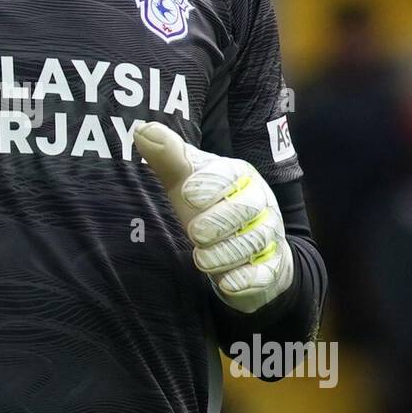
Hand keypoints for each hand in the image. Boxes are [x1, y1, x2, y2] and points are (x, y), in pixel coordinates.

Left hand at [133, 120, 293, 314]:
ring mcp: (268, 235)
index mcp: (239, 175)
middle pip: (247, 208)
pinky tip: (227, 283)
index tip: (188, 194)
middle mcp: (259, 202)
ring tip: (202, 260)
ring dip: (226, 253)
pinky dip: (246, 280)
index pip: (231, 174)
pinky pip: (265, 273)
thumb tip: (141, 129)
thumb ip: (166, 157)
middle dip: (219, 221)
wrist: (243, 248)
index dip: (211, 183)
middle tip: (195, 233)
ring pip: (254, 242)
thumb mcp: (185, 182)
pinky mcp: (271, 267)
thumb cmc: (209, 207)